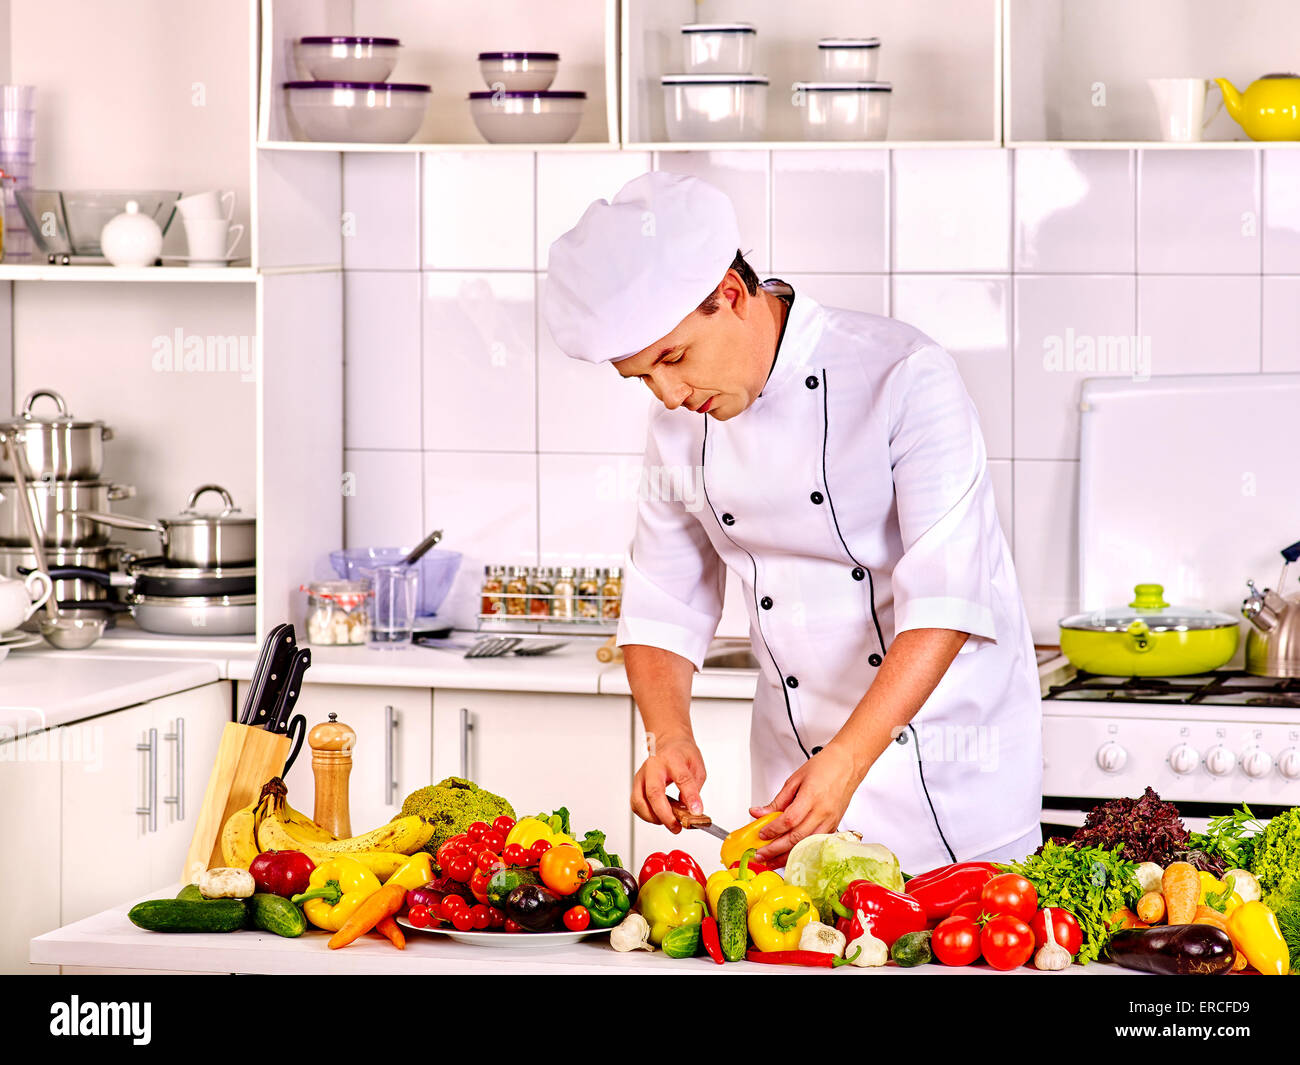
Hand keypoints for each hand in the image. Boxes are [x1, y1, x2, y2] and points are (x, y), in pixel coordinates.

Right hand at [631, 733, 706, 832]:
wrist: (668, 742)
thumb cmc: (682, 753)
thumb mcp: (697, 767)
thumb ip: (694, 788)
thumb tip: (690, 810)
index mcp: (673, 759)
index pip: (682, 778)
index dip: (690, 797)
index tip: (696, 811)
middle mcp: (654, 766)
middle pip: (654, 793)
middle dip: (665, 814)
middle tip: (676, 826)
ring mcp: (642, 775)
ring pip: (639, 801)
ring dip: (653, 817)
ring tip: (668, 822)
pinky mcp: (636, 784)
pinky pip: (636, 805)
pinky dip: (646, 815)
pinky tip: (658, 817)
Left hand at [749, 743, 864, 863]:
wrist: (848, 764)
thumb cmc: (824, 766)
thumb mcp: (795, 779)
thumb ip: (777, 801)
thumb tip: (759, 813)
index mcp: (812, 797)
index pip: (789, 820)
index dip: (773, 830)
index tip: (761, 834)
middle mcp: (823, 812)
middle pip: (797, 837)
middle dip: (776, 849)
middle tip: (761, 855)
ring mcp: (830, 821)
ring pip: (807, 844)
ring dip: (788, 856)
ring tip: (772, 861)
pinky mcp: (834, 826)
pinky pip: (816, 843)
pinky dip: (802, 851)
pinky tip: (790, 856)